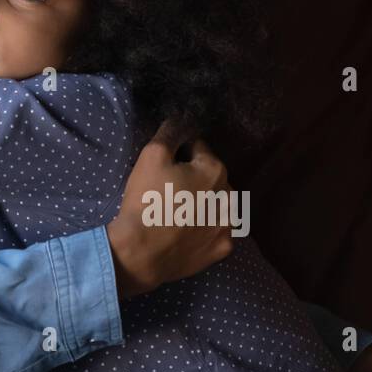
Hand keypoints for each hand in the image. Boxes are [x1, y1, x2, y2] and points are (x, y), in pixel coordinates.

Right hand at [106, 120, 233, 297]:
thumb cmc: (147, 199)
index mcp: (215, 170)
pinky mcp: (222, 249)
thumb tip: (180, 120)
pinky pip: (216, 232)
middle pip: (211, 177)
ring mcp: (228, 226)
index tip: (165, 165)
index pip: (199, 148)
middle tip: (169, 188)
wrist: (142, 252)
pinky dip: (205, 229)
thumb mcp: (151, 156)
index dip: (180, 153)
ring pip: (217, 204)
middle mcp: (229, 196)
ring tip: (179, 211)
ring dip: (204, 203)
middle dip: (196, 178)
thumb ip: (169, 133)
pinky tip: (187, 232)